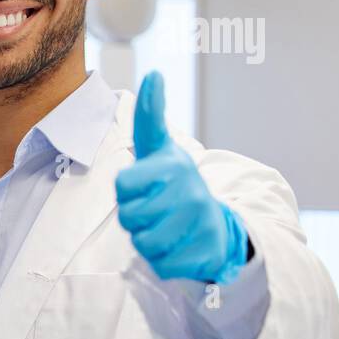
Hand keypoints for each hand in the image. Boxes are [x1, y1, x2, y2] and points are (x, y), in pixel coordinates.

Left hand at [115, 71, 247, 283]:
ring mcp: (199, 224)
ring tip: (167, 227)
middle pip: (129, 217)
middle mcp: (190, 192)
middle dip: (136, 217)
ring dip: (148, 240)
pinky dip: (164, 260)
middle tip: (156, 210)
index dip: (127, 190)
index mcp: (173, 165)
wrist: (216, 224)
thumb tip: (153, 73)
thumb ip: (150, 115)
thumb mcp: (159, 147)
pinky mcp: (204, 254)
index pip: (122, 186)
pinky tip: (179, 246)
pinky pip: (161, 264)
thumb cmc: (175, 183)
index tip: (144, 184)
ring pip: (143, 243)